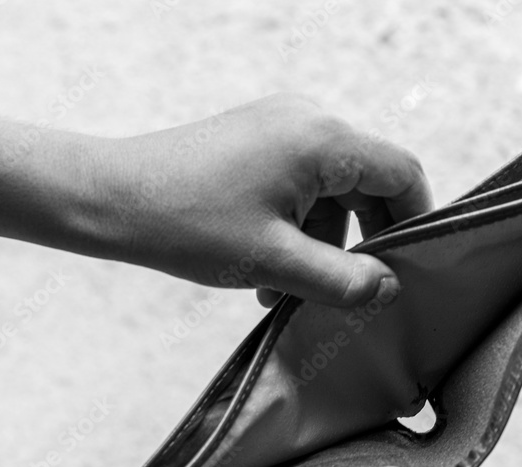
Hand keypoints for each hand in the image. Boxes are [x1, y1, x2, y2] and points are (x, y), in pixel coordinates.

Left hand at [0, 95, 433, 307]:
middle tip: (357, 288)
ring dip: (327, 241)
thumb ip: (343, 279)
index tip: (410, 268)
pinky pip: (302, 184)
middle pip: (369, 181)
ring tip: (297, 289)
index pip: (402, 173)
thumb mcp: (274, 263)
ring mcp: (280, 127)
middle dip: (366, 239)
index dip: (415, 222)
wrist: (107, 198)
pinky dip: (300, 227)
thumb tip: (389, 289)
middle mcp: (308, 121)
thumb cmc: (187, 224)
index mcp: (322, 140)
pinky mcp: (257, 141)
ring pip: (334, 189)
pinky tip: (273, 269)